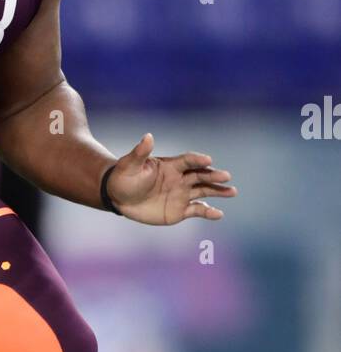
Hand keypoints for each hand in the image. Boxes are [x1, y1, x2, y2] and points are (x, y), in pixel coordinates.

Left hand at [106, 133, 236, 225]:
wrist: (119, 197)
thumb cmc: (124, 177)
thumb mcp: (129, 164)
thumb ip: (140, 152)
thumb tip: (148, 136)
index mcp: (171, 165)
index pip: (188, 161)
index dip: (197, 160)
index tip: (208, 160)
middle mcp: (181, 178)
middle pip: (201, 175)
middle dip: (213, 176)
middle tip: (226, 176)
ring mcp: (182, 194)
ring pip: (204, 191)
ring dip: (218, 191)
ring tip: (232, 192)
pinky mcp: (180, 210)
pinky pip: (197, 210)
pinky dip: (208, 212)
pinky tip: (219, 214)